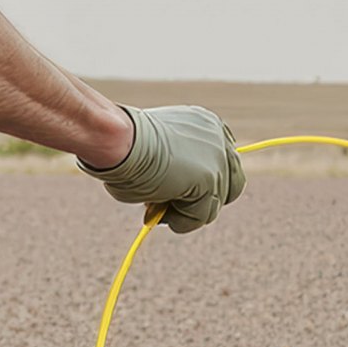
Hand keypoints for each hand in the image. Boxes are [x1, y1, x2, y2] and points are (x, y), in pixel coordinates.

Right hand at [78, 105, 245, 232]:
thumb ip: (180, 167)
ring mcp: (217, 160)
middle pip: (230, 187)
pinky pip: (200, 216)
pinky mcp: (209, 181)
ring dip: (185, 212)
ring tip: (154, 200)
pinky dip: (180, 221)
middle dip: (203, 201)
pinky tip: (156, 207)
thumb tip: (180, 196)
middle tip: (170, 204)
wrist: (117, 139)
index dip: (209, 184)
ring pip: (213, 206)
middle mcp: (219, 139)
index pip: (226, 164)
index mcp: (208, 125)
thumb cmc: (125, 144)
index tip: (186, 193)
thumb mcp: (160, 150)